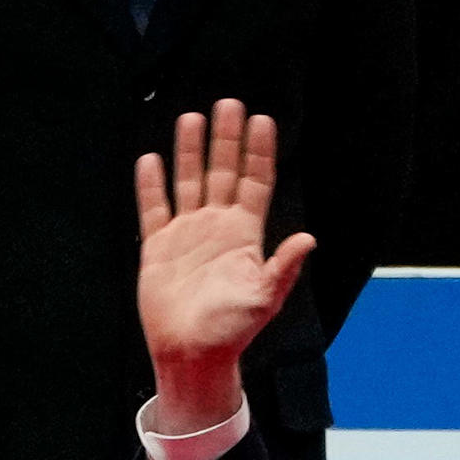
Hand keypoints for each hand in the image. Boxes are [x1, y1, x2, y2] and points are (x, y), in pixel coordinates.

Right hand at [135, 100, 315, 438]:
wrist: (192, 355)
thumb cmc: (231, 331)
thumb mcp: (265, 299)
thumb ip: (283, 267)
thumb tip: (308, 240)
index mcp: (245, 235)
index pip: (254, 182)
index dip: (259, 152)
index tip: (261, 121)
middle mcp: (216, 228)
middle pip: (222, 172)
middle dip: (226, 139)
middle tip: (228, 104)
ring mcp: (186, 235)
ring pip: (189, 182)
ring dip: (190, 152)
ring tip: (191, 119)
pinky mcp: (158, 248)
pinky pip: (154, 210)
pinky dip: (151, 186)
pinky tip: (151, 160)